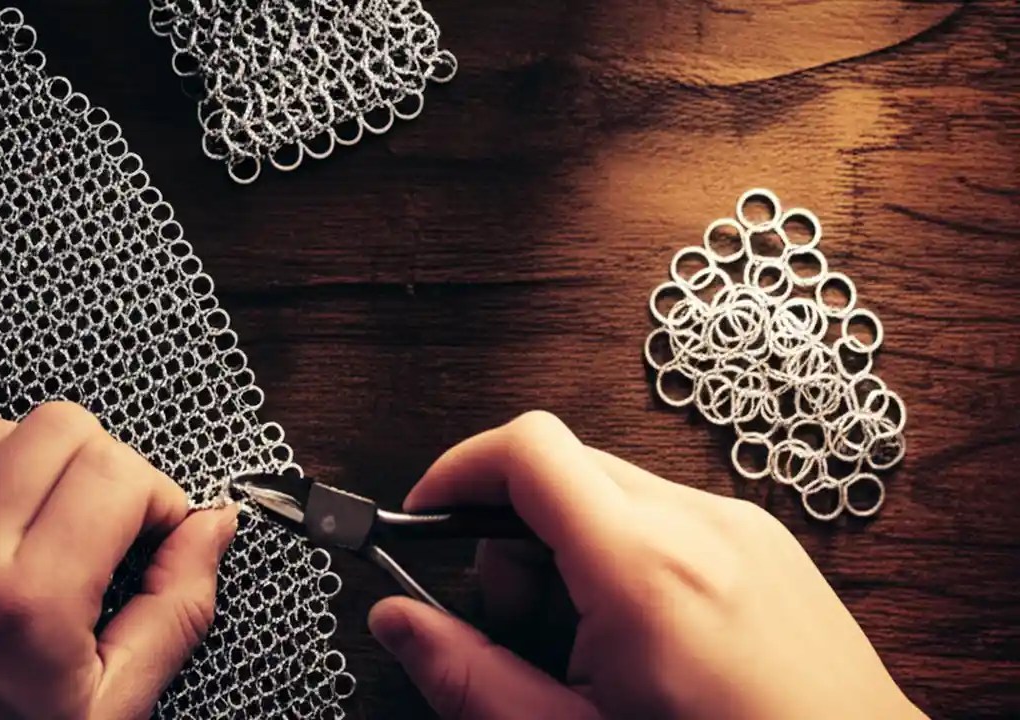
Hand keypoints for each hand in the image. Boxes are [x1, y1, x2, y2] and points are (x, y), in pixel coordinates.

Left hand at [0, 402, 237, 719]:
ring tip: (41, 524)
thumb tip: (212, 527)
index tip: (155, 535)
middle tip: (106, 527)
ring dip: (25, 460)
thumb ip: (176, 611)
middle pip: (54, 426)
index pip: (116, 471)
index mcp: (25, 605)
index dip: (157, 497)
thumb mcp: (109, 713)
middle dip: (102, 466)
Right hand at [368, 411, 923, 719]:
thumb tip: (399, 623)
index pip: (527, 450)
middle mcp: (700, 526)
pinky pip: (662, 513)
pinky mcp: (766, 541)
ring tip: (587, 645)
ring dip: (567, 545)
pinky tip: (638, 638)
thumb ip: (472, 679)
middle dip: (509, 529)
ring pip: (609, 490)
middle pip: (561, 467)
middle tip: (519, 622)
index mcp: (646, 571)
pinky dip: (621, 553)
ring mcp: (743, 527)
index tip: (428, 516)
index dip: (458, 469)